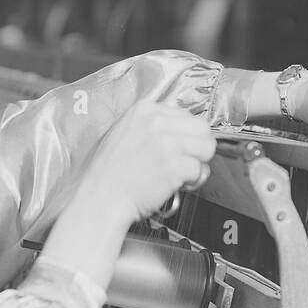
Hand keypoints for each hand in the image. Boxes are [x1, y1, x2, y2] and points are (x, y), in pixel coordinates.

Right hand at [74, 101, 217, 226]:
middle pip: (202, 128)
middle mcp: (157, 122)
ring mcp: (167, 143)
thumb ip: (152, 128)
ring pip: (207, 148)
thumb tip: (180, 135)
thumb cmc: (108, 174)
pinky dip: (192, 182)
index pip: (186, 115)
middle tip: (186, 163)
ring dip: (198, 164)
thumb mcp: (124, 134)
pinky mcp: (174, 166)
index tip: (177, 149)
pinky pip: (200, 171)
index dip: (185, 136)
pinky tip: (176, 186)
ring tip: (182, 175)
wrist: (100, 197)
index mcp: (145, 110)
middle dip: (199, 148)